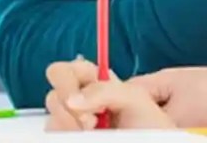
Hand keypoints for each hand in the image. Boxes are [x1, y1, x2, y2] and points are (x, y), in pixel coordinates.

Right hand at [44, 58, 174, 131]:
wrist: (153, 141)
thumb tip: (72, 100)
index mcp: (96, 85)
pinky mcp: (73, 137)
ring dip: (68, 128)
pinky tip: (87, 140)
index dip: (65, 81)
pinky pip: (56, 134)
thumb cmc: (154, 127)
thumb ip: (106, 90)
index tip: (75, 98)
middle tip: (91, 123)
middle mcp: (83, 104)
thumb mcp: (137, 99)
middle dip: (67, 109)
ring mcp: (77, 126)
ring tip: (93, 135)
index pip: (64, 71)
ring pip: (52, 122)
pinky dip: (67, 136)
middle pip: (53, 97)